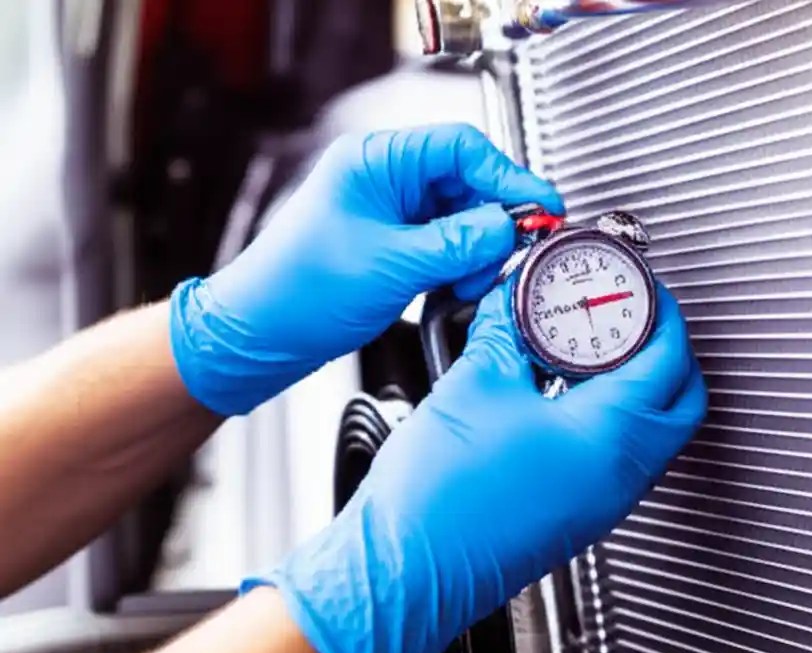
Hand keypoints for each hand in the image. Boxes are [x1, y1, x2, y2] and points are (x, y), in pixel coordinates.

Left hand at [169, 124, 561, 415]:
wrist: (258, 335)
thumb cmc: (298, 291)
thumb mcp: (393, 265)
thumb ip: (459, 243)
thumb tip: (508, 226)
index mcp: (377, 160)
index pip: (463, 148)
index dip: (510, 176)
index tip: (542, 206)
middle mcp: (385, 178)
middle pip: (468, 183)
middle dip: (494, 222)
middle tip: (511, 254)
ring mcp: (389, 212)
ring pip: (461, 218)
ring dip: (477, 250)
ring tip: (472, 280)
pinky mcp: (393, 243)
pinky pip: (446, 244)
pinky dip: (460, 265)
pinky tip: (456, 286)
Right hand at [248, 282, 705, 652]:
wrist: (407, 569)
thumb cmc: (440, 499)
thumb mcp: (475, 384)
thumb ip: (504, 330)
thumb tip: (514, 299)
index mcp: (611, 435)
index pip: (669, 356)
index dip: (660, 311)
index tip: (641, 286)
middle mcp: (622, 475)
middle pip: (682, 399)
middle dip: (666, 350)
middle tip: (632, 318)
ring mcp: (606, 502)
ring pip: (657, 433)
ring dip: (642, 388)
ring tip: (596, 352)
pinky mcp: (580, 516)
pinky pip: (624, 460)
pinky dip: (615, 422)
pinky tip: (566, 398)